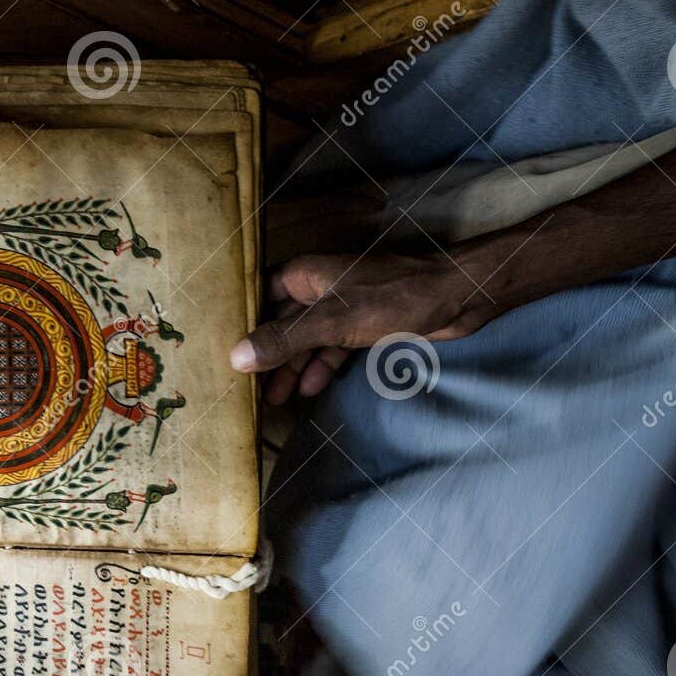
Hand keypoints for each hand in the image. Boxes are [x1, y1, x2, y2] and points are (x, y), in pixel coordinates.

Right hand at [231, 253, 485, 404]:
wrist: (455, 297)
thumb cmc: (393, 298)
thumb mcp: (333, 322)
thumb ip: (285, 340)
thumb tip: (236, 358)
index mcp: (306, 274)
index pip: (261, 296)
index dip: (242, 322)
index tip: (220, 351)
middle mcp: (320, 287)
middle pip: (282, 323)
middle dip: (266, 355)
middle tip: (247, 390)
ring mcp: (344, 307)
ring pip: (307, 340)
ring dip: (292, 368)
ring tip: (275, 400)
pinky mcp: (365, 325)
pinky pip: (333, 347)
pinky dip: (322, 366)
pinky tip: (311, 389)